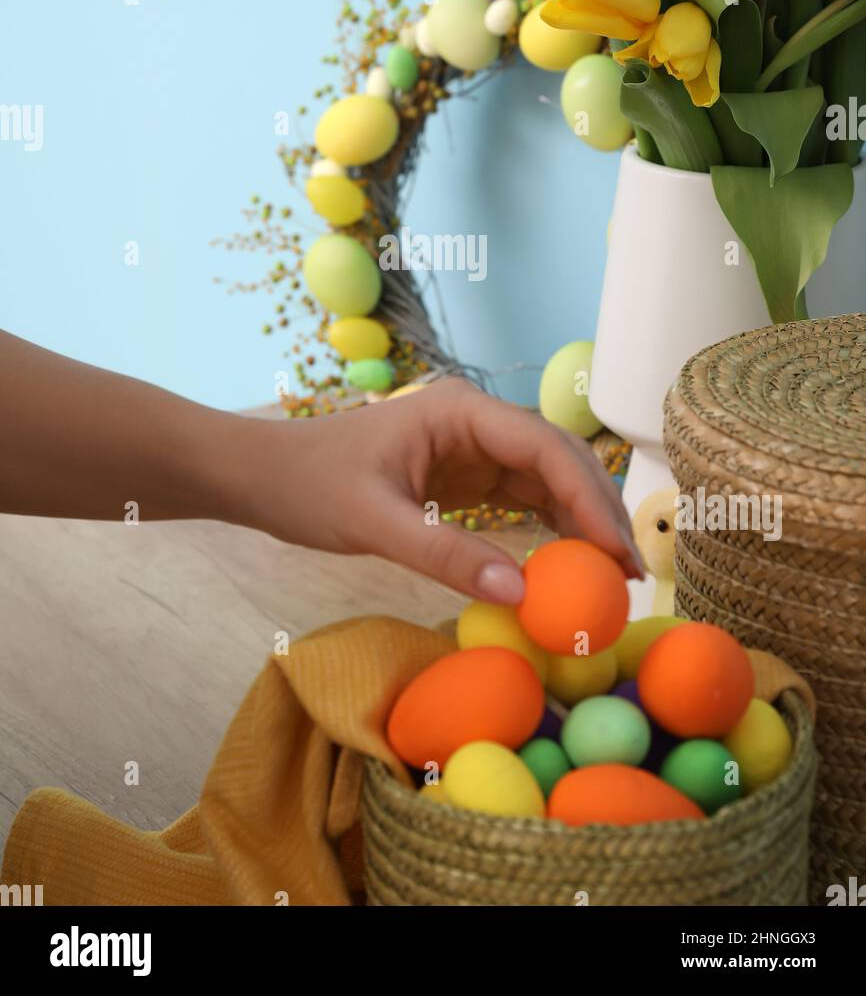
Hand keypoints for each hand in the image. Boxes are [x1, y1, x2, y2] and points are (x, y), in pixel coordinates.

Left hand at [228, 377, 642, 602]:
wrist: (264, 476)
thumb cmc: (308, 485)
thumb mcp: (374, 524)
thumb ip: (445, 555)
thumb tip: (522, 593)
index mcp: (460, 409)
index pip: (545, 447)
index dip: (590, 498)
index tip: (617, 552)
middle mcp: (476, 419)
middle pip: (559, 459)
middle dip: (597, 512)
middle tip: (629, 574)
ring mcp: (473, 444)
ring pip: (548, 478)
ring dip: (581, 522)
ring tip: (612, 576)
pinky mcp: (465, 473)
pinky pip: (523, 496)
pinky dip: (551, 527)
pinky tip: (571, 562)